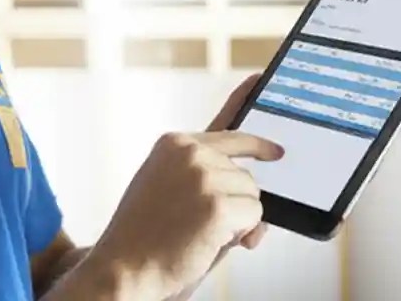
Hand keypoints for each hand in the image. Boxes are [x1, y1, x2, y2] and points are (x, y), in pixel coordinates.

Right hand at [88, 129, 283, 299]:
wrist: (125, 266)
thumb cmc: (141, 234)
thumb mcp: (165, 185)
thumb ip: (206, 176)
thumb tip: (251, 188)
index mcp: (174, 144)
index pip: (230, 134)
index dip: (257, 145)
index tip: (275, 151)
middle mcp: (190, 153)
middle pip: (245, 174)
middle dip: (234, 202)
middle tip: (205, 225)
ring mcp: (204, 177)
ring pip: (252, 195)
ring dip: (237, 219)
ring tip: (200, 232)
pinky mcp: (218, 205)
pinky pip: (255, 217)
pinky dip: (241, 234)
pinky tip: (209, 240)